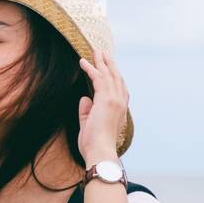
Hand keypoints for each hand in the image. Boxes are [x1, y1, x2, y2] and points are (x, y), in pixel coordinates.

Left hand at [77, 48, 128, 164]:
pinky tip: (82, 61)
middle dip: (109, 63)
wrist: (100, 152)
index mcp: (120, 109)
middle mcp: (121, 102)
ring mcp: (115, 100)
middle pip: (115, 77)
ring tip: (94, 50)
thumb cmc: (94, 144)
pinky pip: (98, 78)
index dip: (113, 74)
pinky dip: (90, 68)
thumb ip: (87, 111)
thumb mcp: (89, 124)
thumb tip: (84, 98)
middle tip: (102, 51)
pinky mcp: (106, 99)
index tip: (108, 64)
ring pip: (108, 74)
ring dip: (100, 61)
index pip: (118, 87)